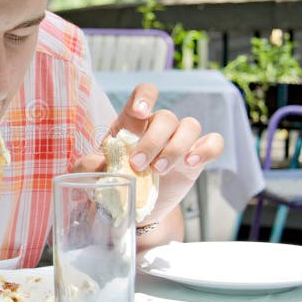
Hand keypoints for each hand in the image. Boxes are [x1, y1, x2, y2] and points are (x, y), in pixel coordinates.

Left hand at [75, 83, 223, 221]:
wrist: (133, 208)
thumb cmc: (112, 183)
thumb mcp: (93, 175)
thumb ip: (88, 167)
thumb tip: (97, 164)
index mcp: (132, 122)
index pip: (144, 93)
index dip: (145, 97)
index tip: (140, 114)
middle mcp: (158, 126)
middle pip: (166, 117)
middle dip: (153, 141)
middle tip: (138, 165)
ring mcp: (180, 141)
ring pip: (190, 126)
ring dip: (176, 148)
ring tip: (159, 171)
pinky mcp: (196, 158)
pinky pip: (213, 142)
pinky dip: (206, 149)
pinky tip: (191, 162)